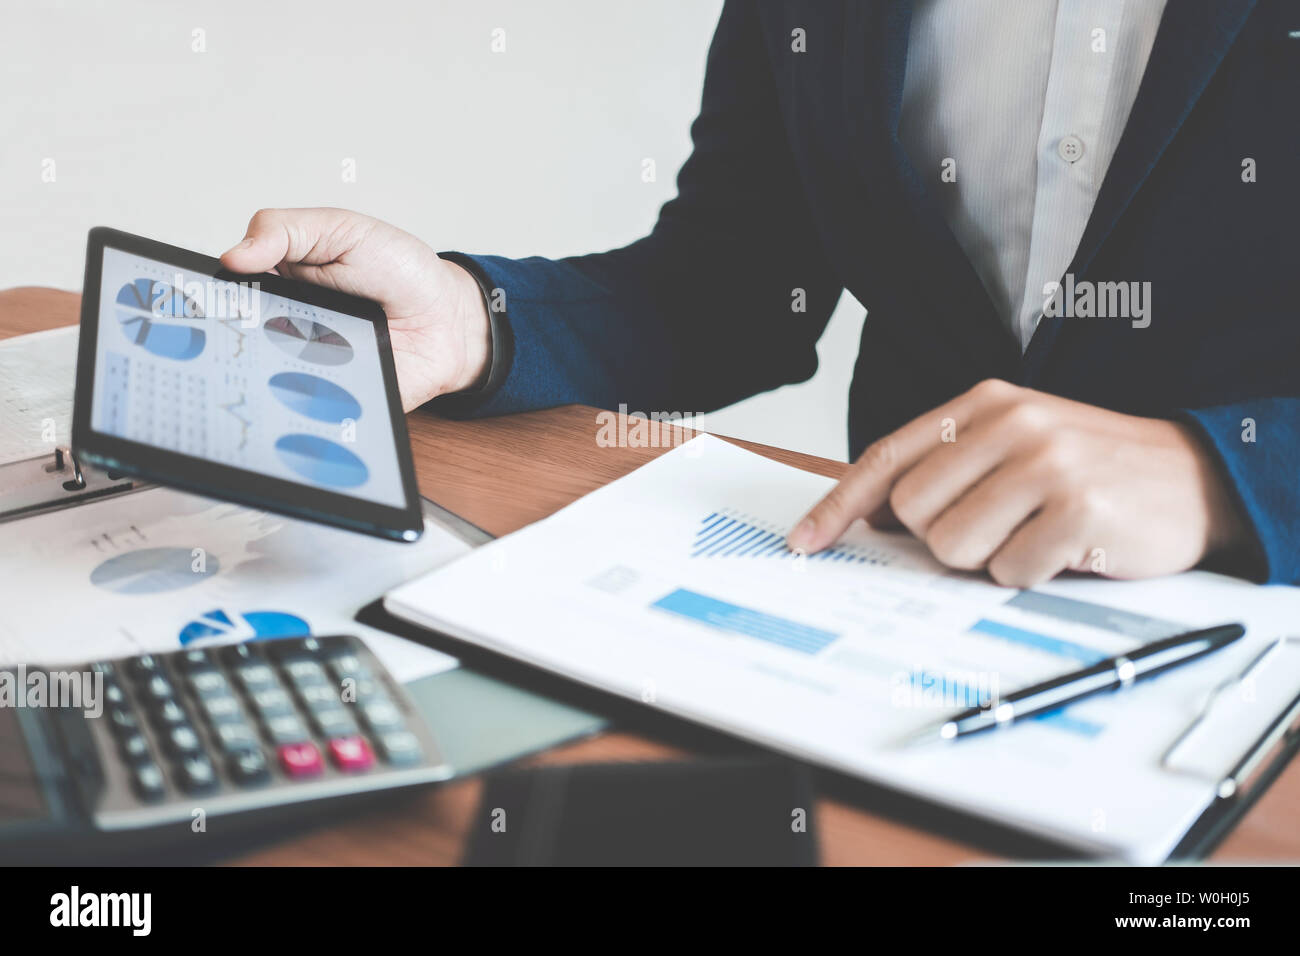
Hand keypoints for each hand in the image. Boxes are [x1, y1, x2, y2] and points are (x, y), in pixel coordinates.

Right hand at [221, 208, 490, 410]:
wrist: (449, 320)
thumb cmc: (398, 270)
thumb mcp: (342, 229)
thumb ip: (286, 230)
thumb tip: (233, 255)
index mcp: (275, 282)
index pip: (223, 292)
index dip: (205, 296)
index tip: (192, 296)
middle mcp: (281, 326)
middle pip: (233, 339)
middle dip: (225, 337)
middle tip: (233, 327)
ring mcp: (302, 365)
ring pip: (260, 377)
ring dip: (260, 370)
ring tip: (279, 354)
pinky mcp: (327, 399)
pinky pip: (300, 409)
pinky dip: (297, 404)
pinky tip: (305, 389)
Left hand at [785, 380, 1246, 585]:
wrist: (1194, 476)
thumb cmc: (1090, 467)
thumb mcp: (1015, 446)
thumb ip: (948, 468)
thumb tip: (869, 514)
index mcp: (984, 404)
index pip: (888, 456)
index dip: (839, 504)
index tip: (805, 541)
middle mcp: (1012, 424)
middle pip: (913, 512)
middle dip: (944, 536)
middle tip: (1000, 524)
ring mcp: (1046, 464)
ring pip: (953, 546)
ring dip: (988, 558)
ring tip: (1033, 533)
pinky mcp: (1078, 510)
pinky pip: (1009, 572)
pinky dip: (1031, 574)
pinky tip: (1066, 548)